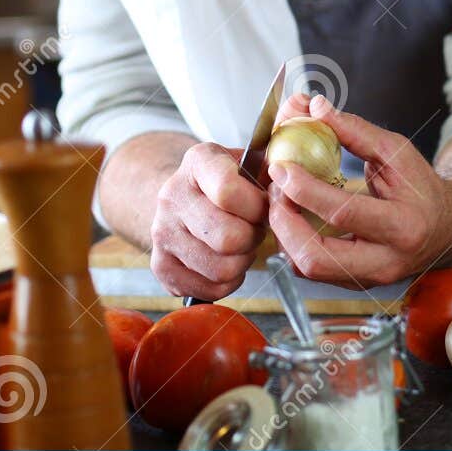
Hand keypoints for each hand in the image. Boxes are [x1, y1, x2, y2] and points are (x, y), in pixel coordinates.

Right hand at [148, 141, 267, 299]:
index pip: (228, 191)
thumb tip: (290, 190)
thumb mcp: (249, 162)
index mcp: (197, 162)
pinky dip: (229, 281)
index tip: (264, 206)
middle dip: (253, 238)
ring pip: (221, 269)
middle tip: (255, 229)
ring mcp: (162, 233)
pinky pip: (210, 288)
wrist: (184, 197)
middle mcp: (172, 196)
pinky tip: (227, 260)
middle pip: (228, 238)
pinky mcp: (161, 266)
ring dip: (242, 261)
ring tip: (242, 244)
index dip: (257, 207)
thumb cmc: (229, 180)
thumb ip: (272, 171)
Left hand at [268, 95, 451, 287]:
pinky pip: (313, 272)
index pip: (343, 213)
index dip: (304, 190)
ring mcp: (369, 279)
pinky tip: (292, 217)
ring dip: (284, 234)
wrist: (447, 228)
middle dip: (284, 223)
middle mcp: (386, 261)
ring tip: (281, 200)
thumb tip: (316, 107)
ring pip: (309, 270)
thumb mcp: (397, 152)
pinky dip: (294, 244)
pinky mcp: (355, 284)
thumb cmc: (421, 187)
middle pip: (317, 258)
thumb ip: (356, 130)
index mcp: (403, 226)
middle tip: (274, 191)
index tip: (281, 167)